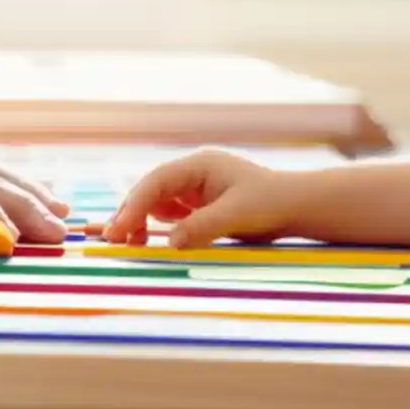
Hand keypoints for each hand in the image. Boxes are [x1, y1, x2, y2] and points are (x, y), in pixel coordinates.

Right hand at [103, 148, 307, 247]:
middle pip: (151, 191)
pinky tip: (143, 241)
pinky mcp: (197, 206)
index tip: (121, 227)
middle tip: (113, 239)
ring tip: (127, 243)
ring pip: (155, 203)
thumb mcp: (237, 214)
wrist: (295, 207)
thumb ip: (202, 227)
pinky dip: (153, 226)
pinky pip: (168, 215)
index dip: (135, 204)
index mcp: (200, 165)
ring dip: (139, 220)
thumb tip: (170, 243)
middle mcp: (192, 174)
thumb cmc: (271, 202)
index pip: (157, 181)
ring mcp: (194, 190)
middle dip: (130, 213)